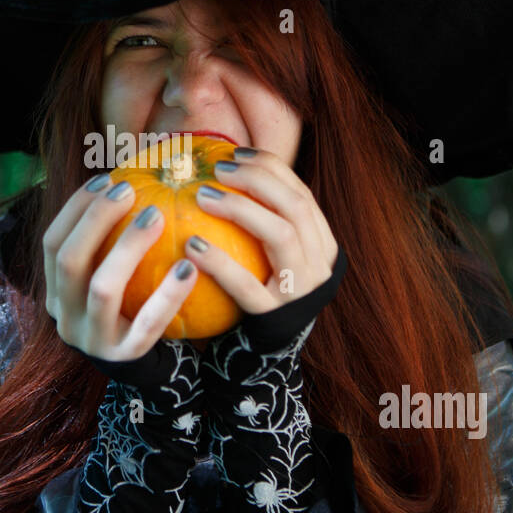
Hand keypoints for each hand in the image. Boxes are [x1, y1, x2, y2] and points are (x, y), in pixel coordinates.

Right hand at [42, 172, 198, 361]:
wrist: (145, 371)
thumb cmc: (130, 308)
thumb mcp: (111, 277)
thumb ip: (109, 240)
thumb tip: (130, 174)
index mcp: (56, 293)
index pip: (51, 243)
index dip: (75, 208)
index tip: (106, 178)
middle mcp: (66, 317)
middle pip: (69, 260)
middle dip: (95, 219)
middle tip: (129, 188)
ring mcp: (93, 340)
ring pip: (102, 288)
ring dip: (128, 247)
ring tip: (157, 216)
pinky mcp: (125, 357)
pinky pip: (148, 323)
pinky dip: (167, 293)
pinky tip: (189, 266)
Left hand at [184, 147, 338, 314]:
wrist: (262, 360)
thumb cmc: (256, 294)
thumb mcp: (266, 257)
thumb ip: (256, 219)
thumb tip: (216, 167)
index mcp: (321, 245)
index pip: (301, 194)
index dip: (270, 167)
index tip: (235, 153)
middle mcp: (319, 265)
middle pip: (295, 206)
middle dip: (257, 179)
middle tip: (217, 169)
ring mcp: (301, 292)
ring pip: (280, 235)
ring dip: (240, 208)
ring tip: (202, 196)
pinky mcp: (275, 318)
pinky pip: (246, 284)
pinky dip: (218, 261)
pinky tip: (190, 244)